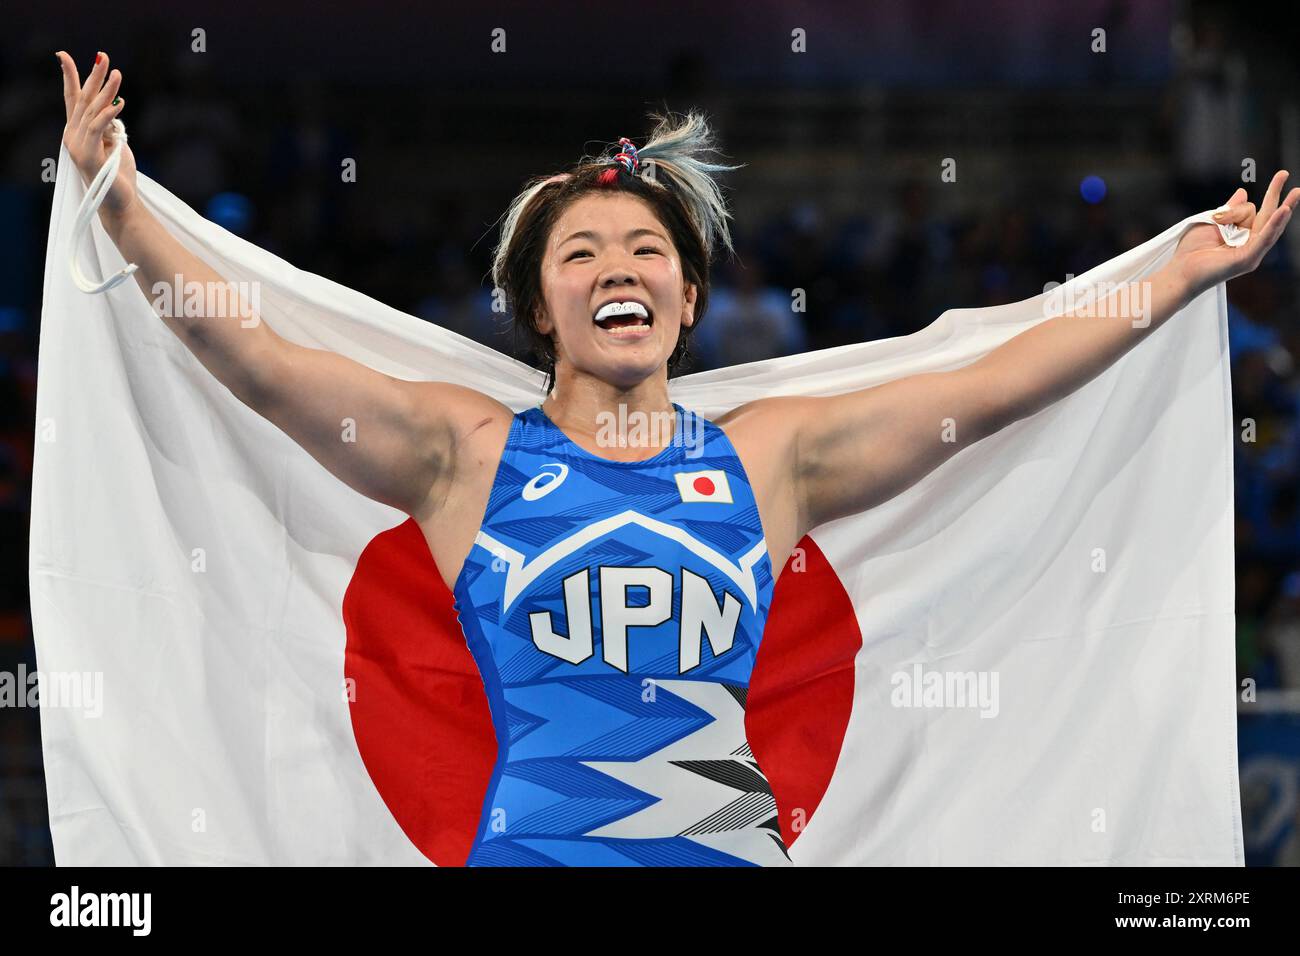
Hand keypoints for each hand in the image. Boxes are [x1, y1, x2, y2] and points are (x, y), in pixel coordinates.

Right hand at [57, 50, 137, 216]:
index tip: (64, 55)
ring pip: (92, 111)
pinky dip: (108, 114)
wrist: (119, 203)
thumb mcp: (114, 144)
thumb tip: (112, 107)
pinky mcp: (87, 154)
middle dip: (92, 76)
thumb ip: (109, 126)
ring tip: (117, 73)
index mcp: (78, 131)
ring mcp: (77, 145)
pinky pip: (98, 128)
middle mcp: (73, 135)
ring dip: (106, 91)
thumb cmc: (118, 175)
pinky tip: (120, 103)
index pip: (73, 99)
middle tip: (102, 56)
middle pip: (83, 99)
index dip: (70, 77)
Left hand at [1171, 172, 1298, 298]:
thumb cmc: (1191, 251)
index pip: (1252, 210)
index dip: (1252, 199)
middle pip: (1268, 215)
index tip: (1278, 176)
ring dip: (1284, 208)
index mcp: (1241, 234)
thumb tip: (1244, 192)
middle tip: (1285, 173)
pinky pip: (1264, 239)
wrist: (1179, 272)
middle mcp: (1250, 243)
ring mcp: (1251, 252)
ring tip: (1296, 192)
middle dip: (1277, 194)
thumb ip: (1229, 210)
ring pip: (1268, 225)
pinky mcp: (1247, 259)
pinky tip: (1283, 211)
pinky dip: (1274, 225)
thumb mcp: (1211, 222)